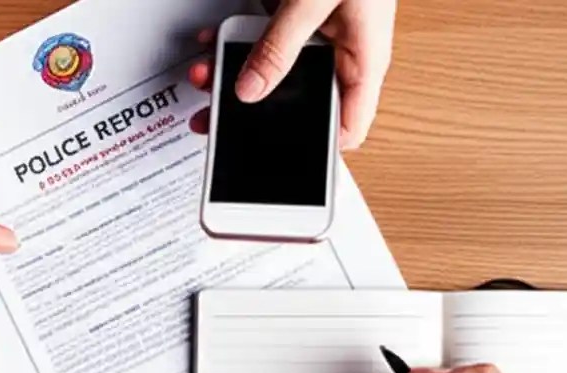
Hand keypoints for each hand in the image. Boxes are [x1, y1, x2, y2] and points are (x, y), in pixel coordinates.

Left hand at [188, 0, 395, 147]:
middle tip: (216, 121)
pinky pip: (262, 37)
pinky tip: (212, 42)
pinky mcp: (295, 11)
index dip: (317, 152)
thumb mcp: (314, 3)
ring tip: (203, 76)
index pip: (347, 128)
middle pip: (296, 101)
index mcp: (363, 61)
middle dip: (252, 111)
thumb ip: (281, 47)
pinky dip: (233, 40)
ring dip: (233, 74)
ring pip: (272, 70)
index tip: (276, 163)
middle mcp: (341, 52)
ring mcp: (317, 31)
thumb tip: (249, 91)